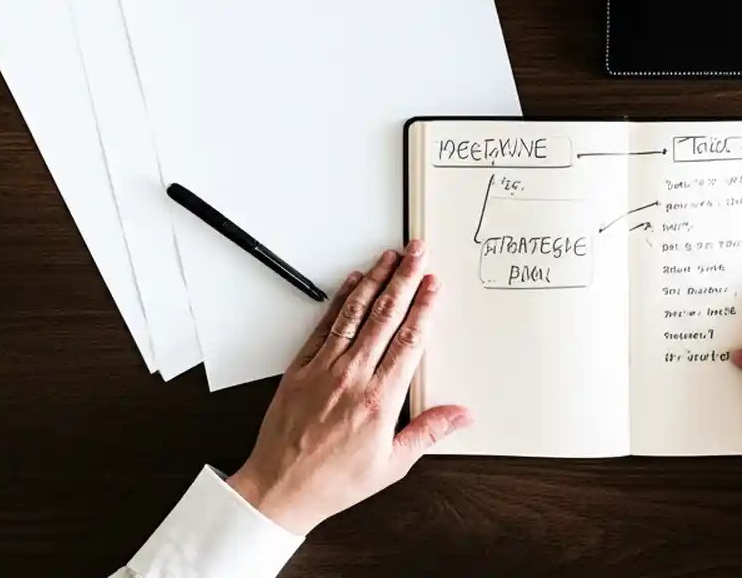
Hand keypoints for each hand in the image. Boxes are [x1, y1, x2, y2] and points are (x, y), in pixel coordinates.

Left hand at [227, 241, 470, 534]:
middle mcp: (352, 377)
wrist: (280, 488)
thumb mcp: (392, 464)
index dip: (423, 307)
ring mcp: (323, 369)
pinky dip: (340, 301)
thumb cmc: (333, 481)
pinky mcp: (300, 368)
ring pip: (355, 313)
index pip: (409, 340)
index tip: (433, 285)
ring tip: (390, 257)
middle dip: (405, 279)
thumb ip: (428, 432)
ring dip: (374, 280)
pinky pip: (324, 326)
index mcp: (379, 399)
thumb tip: (461, 415)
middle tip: (417, 253)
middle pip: (385, 316)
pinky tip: (353, 282)